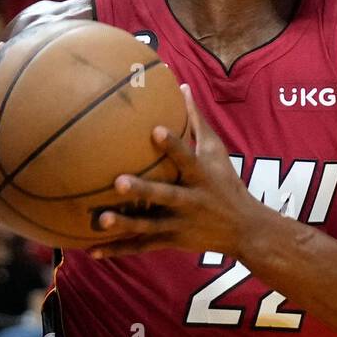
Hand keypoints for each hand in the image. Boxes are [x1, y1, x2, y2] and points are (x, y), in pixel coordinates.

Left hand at [89, 84, 262, 258]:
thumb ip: (196, 120)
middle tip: (118, 182)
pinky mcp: (171, 241)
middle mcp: (191, 201)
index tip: (155, 130)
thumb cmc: (225, 183)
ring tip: (101, 220)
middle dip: (144, 191)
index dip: (174, 145)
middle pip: (166, 195)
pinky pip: (141, 245)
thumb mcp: (216, 151)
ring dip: (126, 224)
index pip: (187, 158)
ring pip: (150, 224)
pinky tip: (92, 250)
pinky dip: (118, 249)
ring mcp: (180, 223)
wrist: (244, 230)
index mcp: (201, 177)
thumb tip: (183, 85)